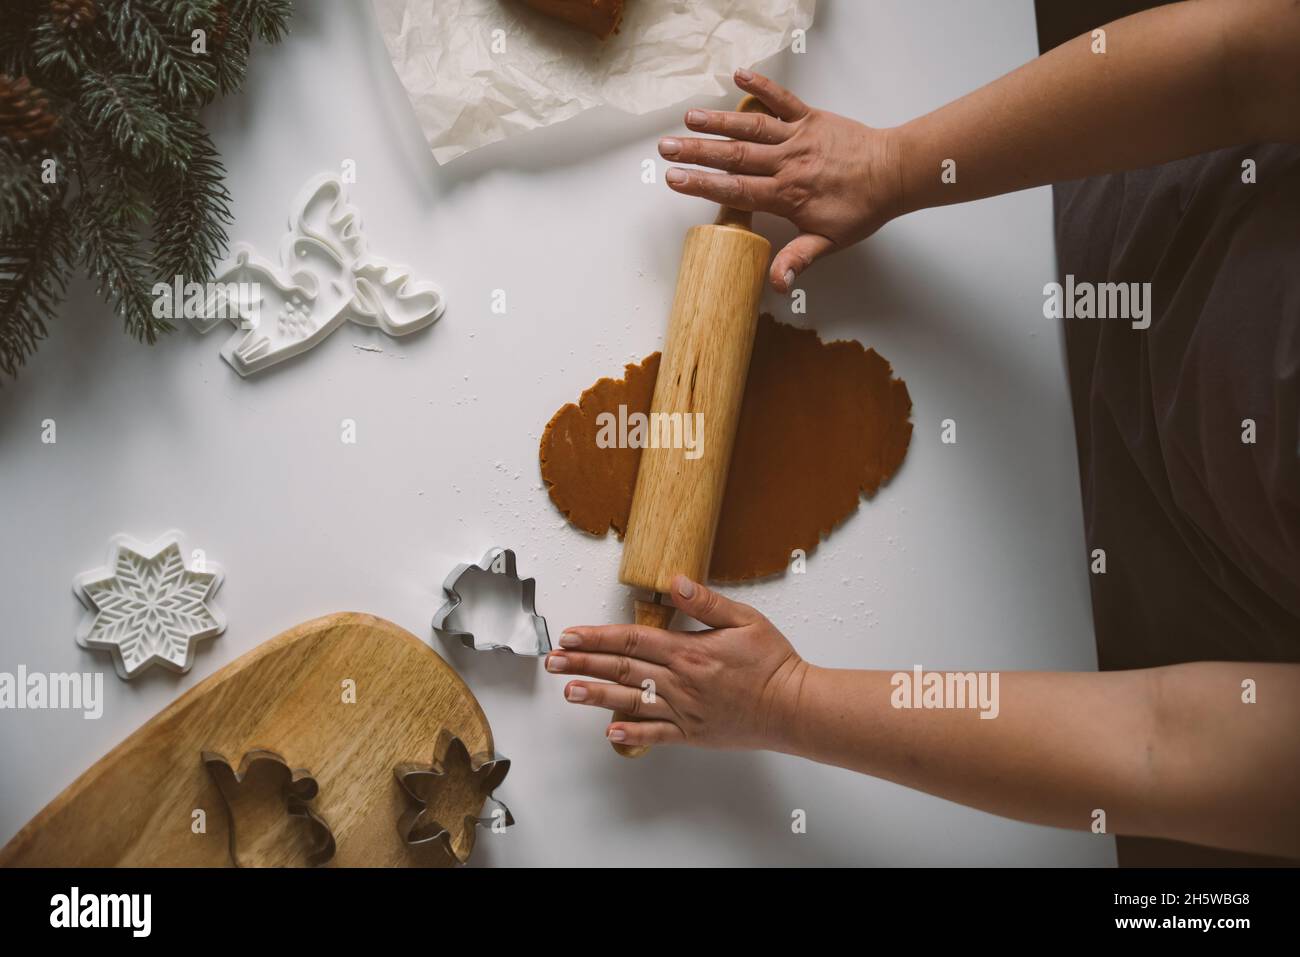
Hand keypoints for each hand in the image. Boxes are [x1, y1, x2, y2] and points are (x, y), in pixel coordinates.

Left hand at [547, 574, 809, 749]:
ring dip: (596, 696)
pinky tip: (609, 733)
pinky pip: (656, 735)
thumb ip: (706, 601)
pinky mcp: (692, 733)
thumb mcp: (745, 619)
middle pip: (622, 670)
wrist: (794, 708)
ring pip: (630, 702)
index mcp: (689, 652)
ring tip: (568, 691)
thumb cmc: (773, 663)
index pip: (632, 640)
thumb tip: (675, 581)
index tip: (571, 635)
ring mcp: (684, 711)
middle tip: (553, 660)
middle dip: (584, 663)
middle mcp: (680, 682)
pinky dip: (631, 735)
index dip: (597, 637)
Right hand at [659, 68, 902, 291]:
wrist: (894, 173)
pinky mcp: (811, 118)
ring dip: (718, 121)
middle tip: (666, 148)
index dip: (702, 184)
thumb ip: (799, 260)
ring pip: (751, 127)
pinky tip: (738, 76)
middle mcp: (788, 162)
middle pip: (735, 156)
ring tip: (689, 118)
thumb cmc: (862, 208)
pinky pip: (782, 100)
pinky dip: (761, 87)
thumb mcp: (830, 242)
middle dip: (697, 151)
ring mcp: (798, 137)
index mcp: (787, 194)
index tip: (675, 180)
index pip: (736, 189)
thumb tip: (777, 284)